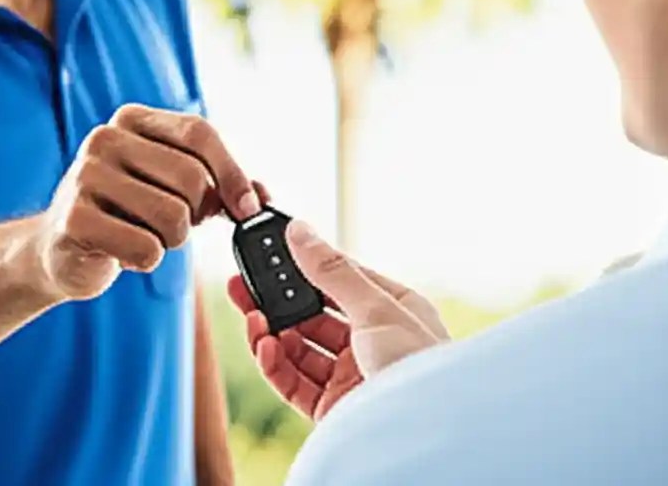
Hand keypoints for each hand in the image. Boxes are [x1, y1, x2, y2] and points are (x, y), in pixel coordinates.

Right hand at [38, 104, 262, 300]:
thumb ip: (219, 187)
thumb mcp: (173, 189)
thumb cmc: (127, 213)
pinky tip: (119, 252)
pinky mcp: (73, 219)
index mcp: (132, 120)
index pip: (199, 133)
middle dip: (195, 214)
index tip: (248, 207)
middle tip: (172, 225)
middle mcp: (105, 138)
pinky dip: (144, 260)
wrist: (61, 247)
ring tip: (142, 236)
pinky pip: (145, 248)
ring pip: (172, 217)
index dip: (232, 172)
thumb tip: (261, 198)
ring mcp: (84, 176)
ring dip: (169, 241)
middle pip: (191, 178)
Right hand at [227, 221, 447, 421]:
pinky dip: (276, 364)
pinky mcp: (334, 409)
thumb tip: (301, 231)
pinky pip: (295, 383)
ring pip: (300, 349)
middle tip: (242, 285)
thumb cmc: (420, 369)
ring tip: (251, 317)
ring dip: (272, 332)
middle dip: (278, 301)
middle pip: (314, 316)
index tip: (270, 252)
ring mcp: (353, 377)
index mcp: (395, 311)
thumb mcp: (377, 308)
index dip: (306, 265)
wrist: (425, 436)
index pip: (341, 280)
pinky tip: (266, 345)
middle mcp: (374, 343)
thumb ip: (332, 271)